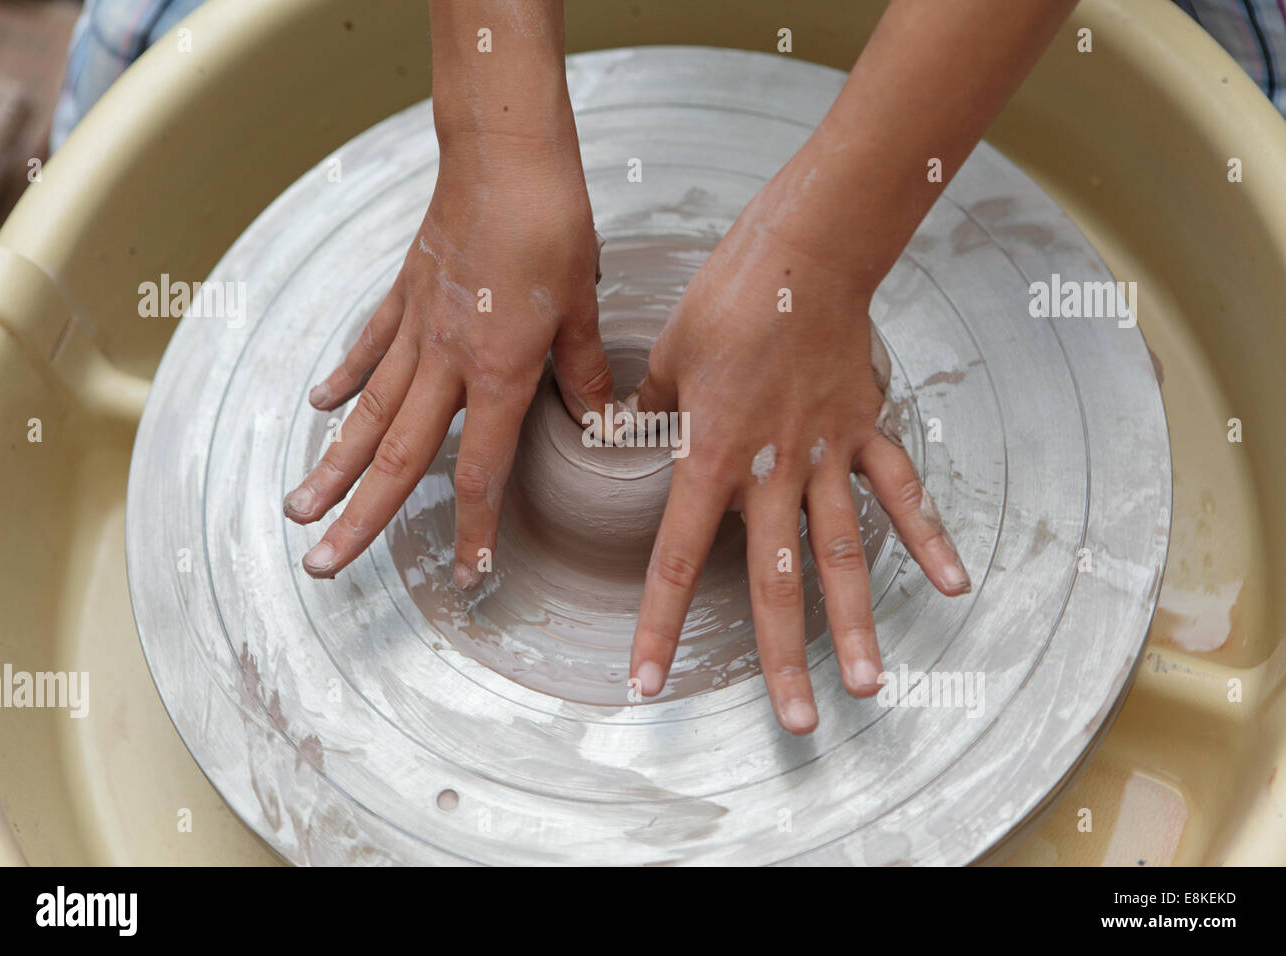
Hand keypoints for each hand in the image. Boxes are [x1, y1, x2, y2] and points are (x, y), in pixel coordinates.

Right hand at [283, 139, 612, 585]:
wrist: (503, 151)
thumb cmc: (550, 222)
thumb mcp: (582, 304)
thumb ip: (585, 370)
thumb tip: (603, 423)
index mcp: (498, 371)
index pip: (482, 470)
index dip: (474, 527)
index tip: (467, 574)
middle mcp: (446, 361)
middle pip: (397, 456)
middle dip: (360, 518)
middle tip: (322, 564)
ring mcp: (416, 328)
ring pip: (367, 412)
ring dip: (332, 465)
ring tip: (296, 508)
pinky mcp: (403, 295)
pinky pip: (369, 348)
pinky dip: (345, 378)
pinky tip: (320, 405)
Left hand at [626, 167, 969, 734]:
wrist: (806, 249)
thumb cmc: (730, 294)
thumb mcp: (669, 350)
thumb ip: (648, 405)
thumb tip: (618, 431)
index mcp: (711, 453)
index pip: (675, 554)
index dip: (658, 623)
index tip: (647, 682)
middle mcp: (772, 468)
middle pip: (774, 579)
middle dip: (780, 656)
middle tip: (796, 722)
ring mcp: (827, 455)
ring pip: (842, 554)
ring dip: (855, 622)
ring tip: (867, 684)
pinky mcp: (867, 432)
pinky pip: (900, 492)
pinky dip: (925, 536)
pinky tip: (951, 586)